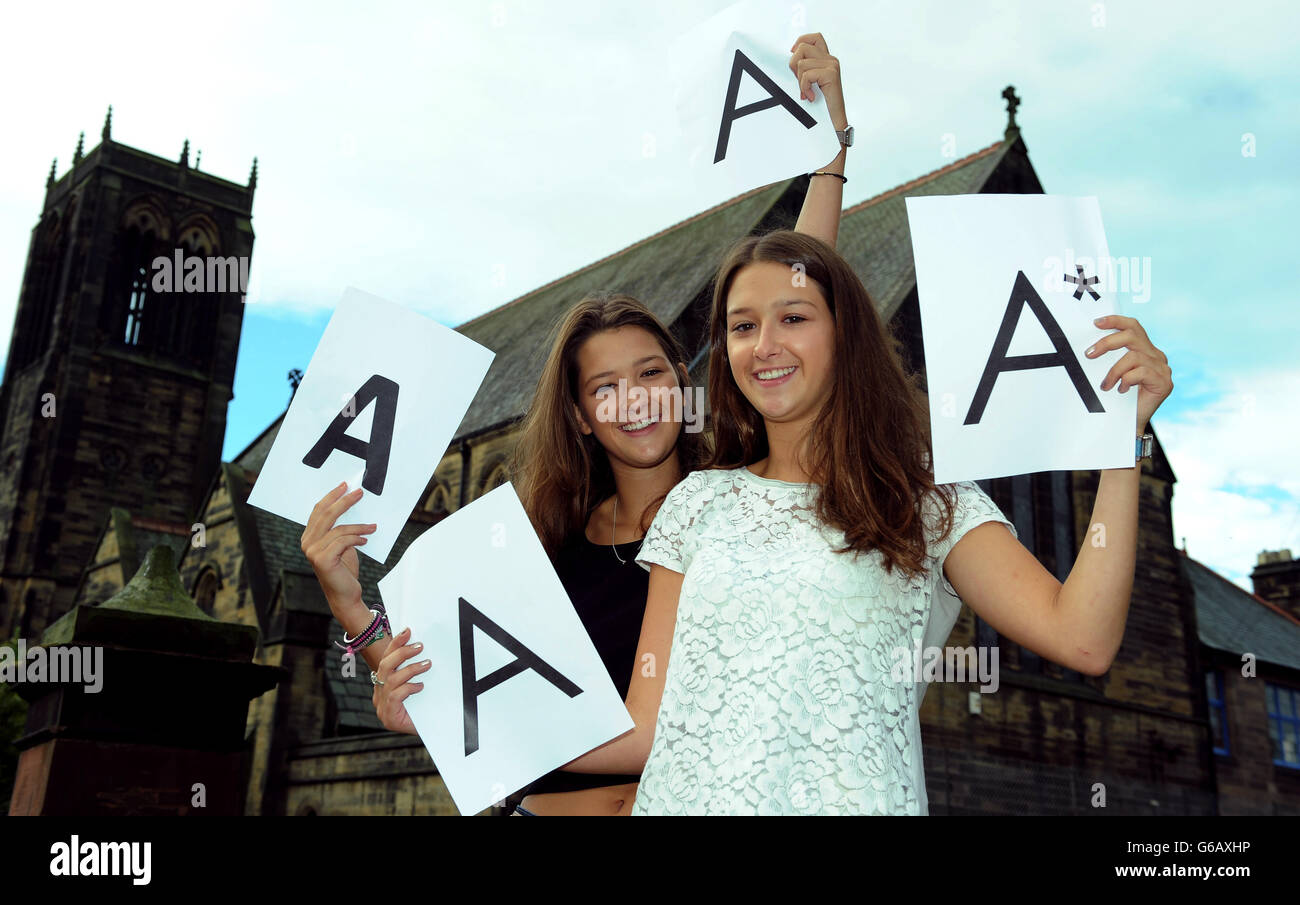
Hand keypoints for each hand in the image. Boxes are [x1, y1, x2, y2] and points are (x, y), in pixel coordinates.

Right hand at [300, 482, 376, 607]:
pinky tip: (365, 541)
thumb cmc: (344, 569)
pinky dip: (357, 538)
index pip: (318, 510)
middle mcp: (307, 543)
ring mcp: (312, 552)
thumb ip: (341, 529)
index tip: (346, 485)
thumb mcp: (343, 544)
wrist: (346, 595)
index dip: (332, 496)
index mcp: (309, 536)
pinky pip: (343, 541)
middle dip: (344, 501)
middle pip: (326, 515)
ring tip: (372, 527)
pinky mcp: (322, 560)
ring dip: (359, 526)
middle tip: (359, 493)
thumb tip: (352, 505)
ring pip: (338, 529)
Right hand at [372, 627, 430, 735]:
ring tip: (427, 664)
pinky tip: (420, 686)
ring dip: (410, 668)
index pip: (386, 659)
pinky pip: (394, 695)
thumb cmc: (426, 708)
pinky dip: (408, 687)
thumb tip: (422, 644)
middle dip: (402, 653)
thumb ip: (416, 670)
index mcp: (384, 685)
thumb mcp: (420, 684)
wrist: (433, 734)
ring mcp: (382, 707)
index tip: (408, 631)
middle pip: (385, 666)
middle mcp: (379, 694)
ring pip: (390, 679)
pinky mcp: (389, 717)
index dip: (395, 644)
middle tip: (420, 646)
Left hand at [789, 33, 845, 129]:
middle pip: (802, 47)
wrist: (833, 122)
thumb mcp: (810, 82)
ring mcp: (832, 65)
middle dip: (794, 65)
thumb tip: (791, 55)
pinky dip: (804, 87)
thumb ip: (805, 68)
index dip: (800, 42)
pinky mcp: (831, 74)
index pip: (814, 37)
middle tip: (800, 82)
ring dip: (800, 81)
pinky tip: (810, 96)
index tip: (794, 56)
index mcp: (826, 59)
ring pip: (802, 63)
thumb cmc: (821, 104)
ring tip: (807, 92)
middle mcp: (831, 59)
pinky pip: (807, 75)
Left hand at [1084, 315, 1173, 432]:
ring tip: (1105, 385)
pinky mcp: (1164, 382)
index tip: (1096, 323)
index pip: (1133, 327)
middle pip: (1133, 336)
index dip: (1116, 321)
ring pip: (1134, 356)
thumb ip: (1109, 357)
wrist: (1129, 425)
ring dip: (1114, 370)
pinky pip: (1141, 372)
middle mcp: (1156, 355)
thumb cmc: (1118, 398)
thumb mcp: (1112, 372)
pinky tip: (1120, 390)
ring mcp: (1162, 368)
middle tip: (1089, 354)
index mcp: (1145, 349)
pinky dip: (1126, 380)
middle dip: (1108, 342)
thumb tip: (1089, 346)